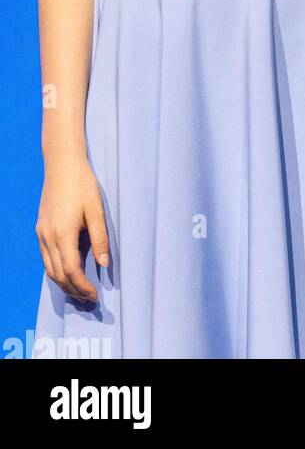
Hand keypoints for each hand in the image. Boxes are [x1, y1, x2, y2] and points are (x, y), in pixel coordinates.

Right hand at [35, 154, 109, 302]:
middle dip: (73, 290)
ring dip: (64, 283)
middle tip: (89, 299)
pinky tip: (68, 273)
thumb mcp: (96, 210)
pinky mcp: (40, 230)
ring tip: (80, 291)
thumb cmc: (83, 184)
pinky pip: (46, 258)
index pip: (71, 271)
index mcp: (63, 233)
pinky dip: (56, 271)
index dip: (82, 286)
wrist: (62, 165)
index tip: (95, 295)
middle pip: (58, 275)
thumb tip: (104, 265)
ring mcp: (41, 234)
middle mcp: (48, 237)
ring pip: (49, 269)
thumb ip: (100, 238)